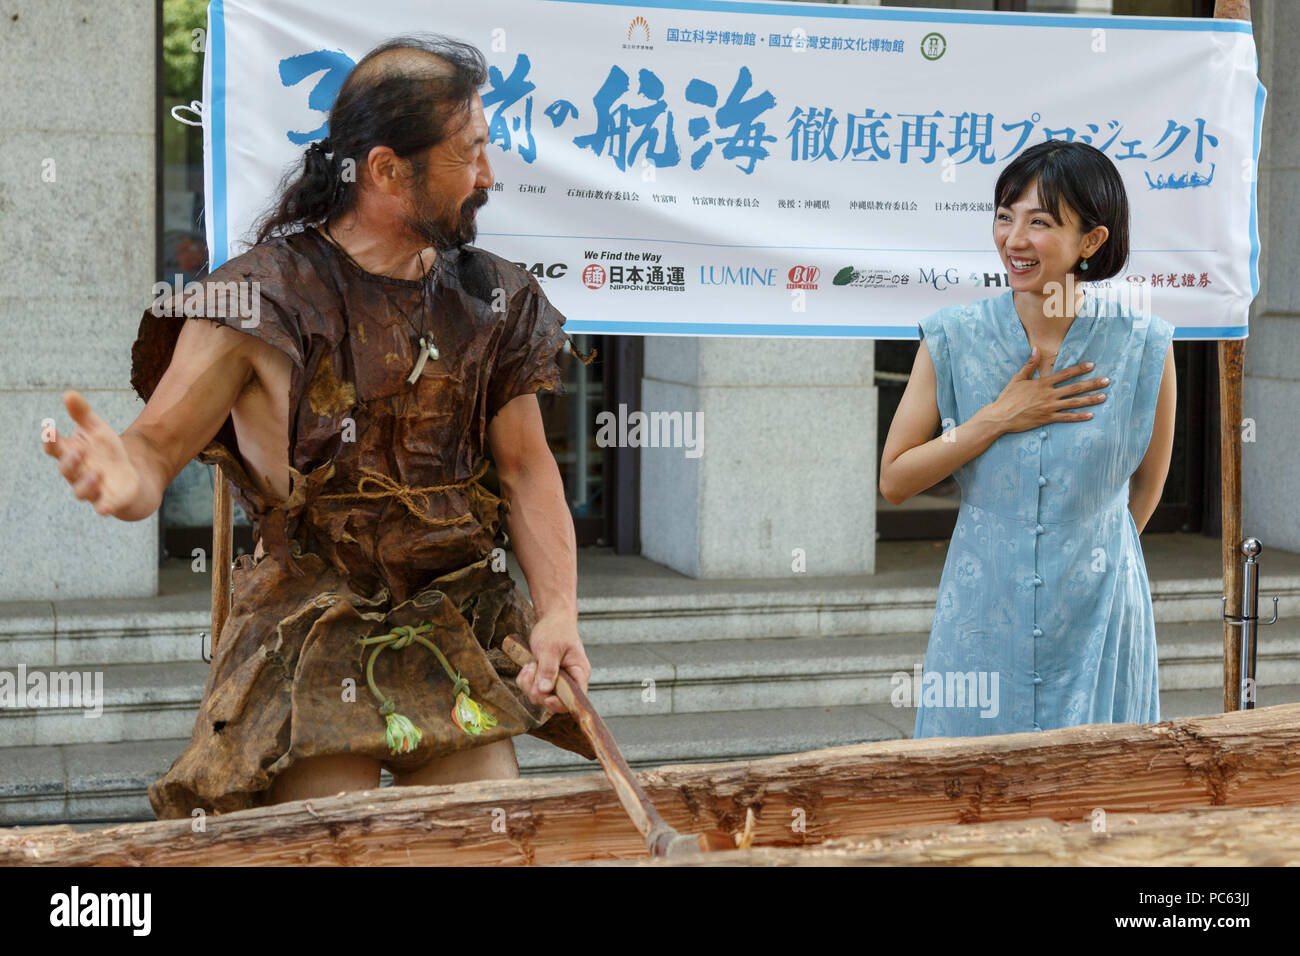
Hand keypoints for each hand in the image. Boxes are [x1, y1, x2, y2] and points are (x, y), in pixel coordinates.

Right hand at [42, 390, 142, 517]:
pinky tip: (105, 508)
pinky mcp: (108, 501)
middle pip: (67, 469)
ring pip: (82, 491)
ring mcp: (91, 489)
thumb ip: (82, 414)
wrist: (127, 475)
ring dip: (86, 483)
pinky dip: (102, 508)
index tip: (49, 428)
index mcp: (70, 453)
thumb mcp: (96, 429)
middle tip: (78, 451)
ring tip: (95, 474)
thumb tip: (69, 394)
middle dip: (70, 462)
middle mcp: (77, 473)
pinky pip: (102, 507)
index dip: (50, 440)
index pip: (54, 447)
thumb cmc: (104, 451)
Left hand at [515, 613, 589, 714]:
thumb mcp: (550, 648)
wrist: (552, 619)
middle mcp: (571, 681)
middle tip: (532, 672)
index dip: (560, 704)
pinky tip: (528, 666)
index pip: (574, 700)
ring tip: (530, 665)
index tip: (546, 696)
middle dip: (538, 691)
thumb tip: (544, 690)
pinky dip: (526, 681)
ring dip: (530, 684)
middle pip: (555, 702)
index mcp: (579, 674)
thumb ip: (548, 669)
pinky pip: (534, 689)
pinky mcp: (546, 679)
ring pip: (541, 696)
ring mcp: (557, 681)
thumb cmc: (556, 630)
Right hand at [985, 349, 1109, 434]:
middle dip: (1092, 384)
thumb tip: (1036, 349)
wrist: (1000, 417)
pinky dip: (1079, 416)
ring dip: (1090, 399)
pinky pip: (1066, 417)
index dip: (1079, 369)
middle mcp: (1048, 394)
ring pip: (1074, 402)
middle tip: (1107, 381)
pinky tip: (1091, 415)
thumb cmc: (1007, 397)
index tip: (1092, 365)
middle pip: (1075, 388)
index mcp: (1042, 383)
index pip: (1065, 374)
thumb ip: (1030, 364)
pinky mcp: (1047, 419)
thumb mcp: (1017, 378)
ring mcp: (1049, 407)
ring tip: (1104, 396)